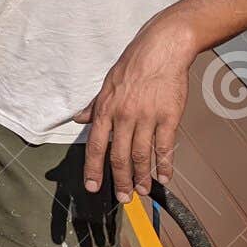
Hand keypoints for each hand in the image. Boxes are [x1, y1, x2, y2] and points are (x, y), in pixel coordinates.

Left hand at [76, 16, 195, 203]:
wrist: (161, 49)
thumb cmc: (133, 65)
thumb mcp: (107, 84)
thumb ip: (94, 106)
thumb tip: (78, 119)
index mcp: (106, 110)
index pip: (96, 146)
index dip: (93, 169)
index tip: (93, 187)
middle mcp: (124, 116)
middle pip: (120, 157)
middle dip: (120, 181)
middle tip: (124, 198)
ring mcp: (147, 117)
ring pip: (142, 156)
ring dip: (142, 177)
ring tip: (143, 191)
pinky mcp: (168, 117)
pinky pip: (165, 147)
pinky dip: (164, 165)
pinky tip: (164, 177)